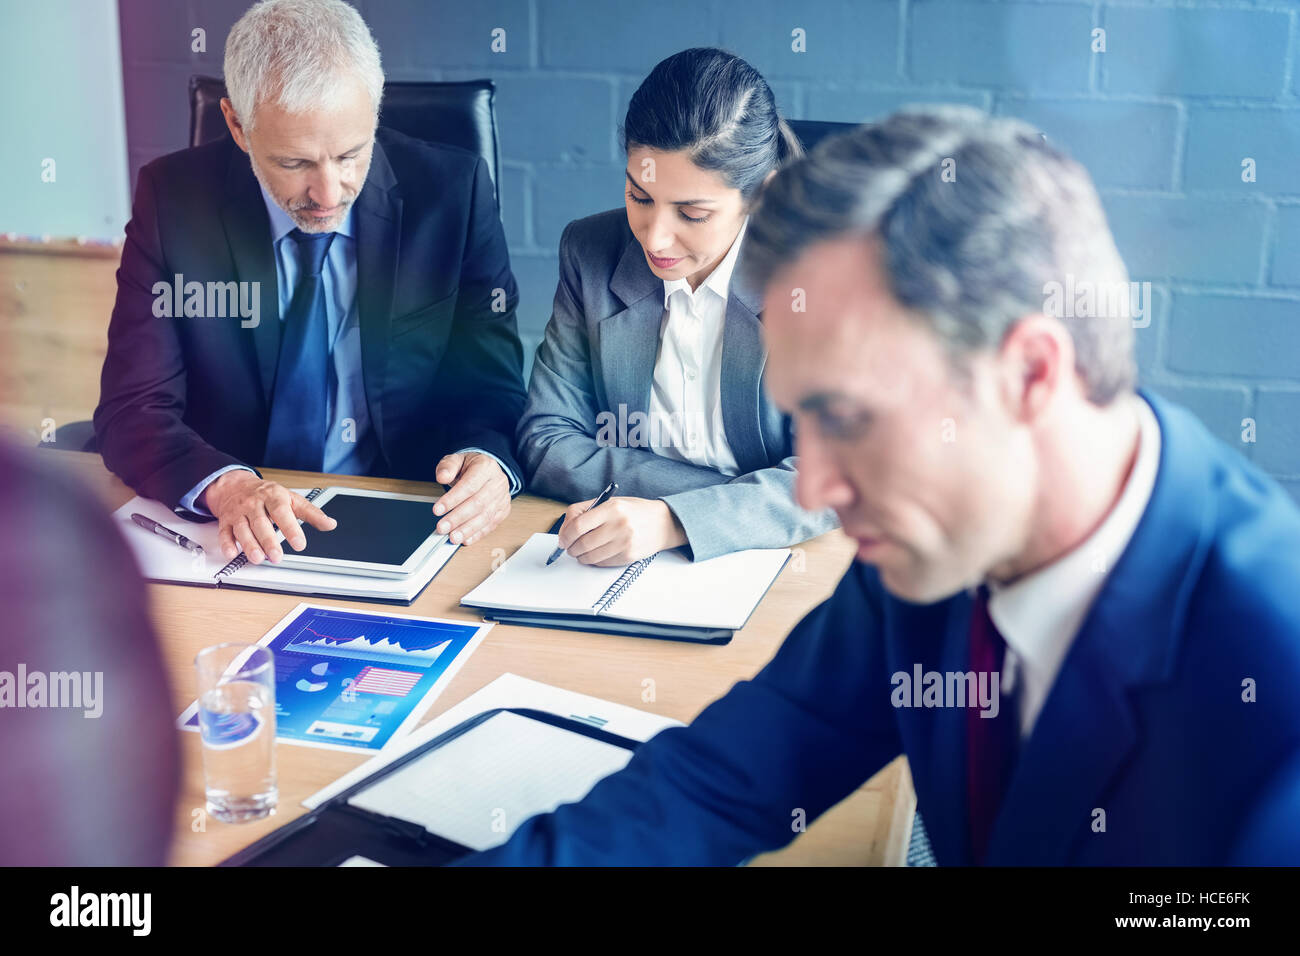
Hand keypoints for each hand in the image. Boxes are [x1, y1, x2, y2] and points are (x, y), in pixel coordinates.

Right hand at [203, 470, 336, 564]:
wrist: (235, 485)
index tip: (299, 543)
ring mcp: (238, 513)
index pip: (282, 512)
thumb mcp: (291, 499)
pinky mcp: (226, 521)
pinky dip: (227, 544)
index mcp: (273, 497)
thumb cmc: (267, 494)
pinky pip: (224, 532)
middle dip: (269, 541)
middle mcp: (254, 504)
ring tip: (258, 558)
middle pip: (261, 523)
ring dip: (249, 545)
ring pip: (242, 529)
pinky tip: (232, 553)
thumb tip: (330, 524)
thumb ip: (311, 513)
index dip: (291, 528)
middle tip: (277, 556)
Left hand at [432, 452, 510, 544]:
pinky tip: (466, 539)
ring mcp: (502, 498)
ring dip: (467, 529)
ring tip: (453, 537)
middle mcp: (497, 483)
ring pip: (485, 517)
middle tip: (442, 528)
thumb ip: (447, 466)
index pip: (469, 485)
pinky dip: (478, 534)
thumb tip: (442, 477)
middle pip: (478, 503)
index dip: (453, 499)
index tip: (438, 510)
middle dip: (458, 518)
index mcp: (486, 467)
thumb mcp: (457, 460)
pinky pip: (491, 525)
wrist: (489, 470)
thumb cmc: (471, 466)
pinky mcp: (503, 510)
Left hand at [556, 496, 686, 566]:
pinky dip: (594, 561)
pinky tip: (596, 554)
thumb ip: (585, 512)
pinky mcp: (629, 556)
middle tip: (570, 548)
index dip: (565, 535)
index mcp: (612, 508)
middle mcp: (619, 525)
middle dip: (571, 548)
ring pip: (591, 557)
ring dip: (581, 557)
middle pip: (583, 543)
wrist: (664, 523)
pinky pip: (603, 563)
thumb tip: (564, 531)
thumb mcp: (612, 502)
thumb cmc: (635, 511)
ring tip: (581, 552)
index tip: (562, 540)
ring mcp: (625, 543)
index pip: (578, 525)